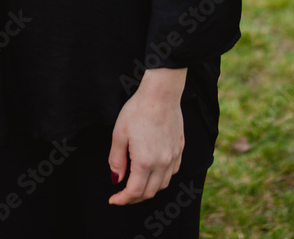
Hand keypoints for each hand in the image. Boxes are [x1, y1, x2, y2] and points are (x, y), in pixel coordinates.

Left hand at [108, 68, 186, 204]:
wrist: (161, 94)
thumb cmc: (137, 110)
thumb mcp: (119, 134)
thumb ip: (116, 160)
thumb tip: (116, 179)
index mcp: (145, 162)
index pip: (134, 192)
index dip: (123, 199)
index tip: (114, 200)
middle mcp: (162, 163)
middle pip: (149, 192)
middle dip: (134, 198)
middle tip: (123, 195)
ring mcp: (173, 157)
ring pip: (162, 185)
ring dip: (148, 189)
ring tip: (137, 185)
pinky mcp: (180, 149)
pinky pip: (172, 172)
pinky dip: (161, 178)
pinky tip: (154, 172)